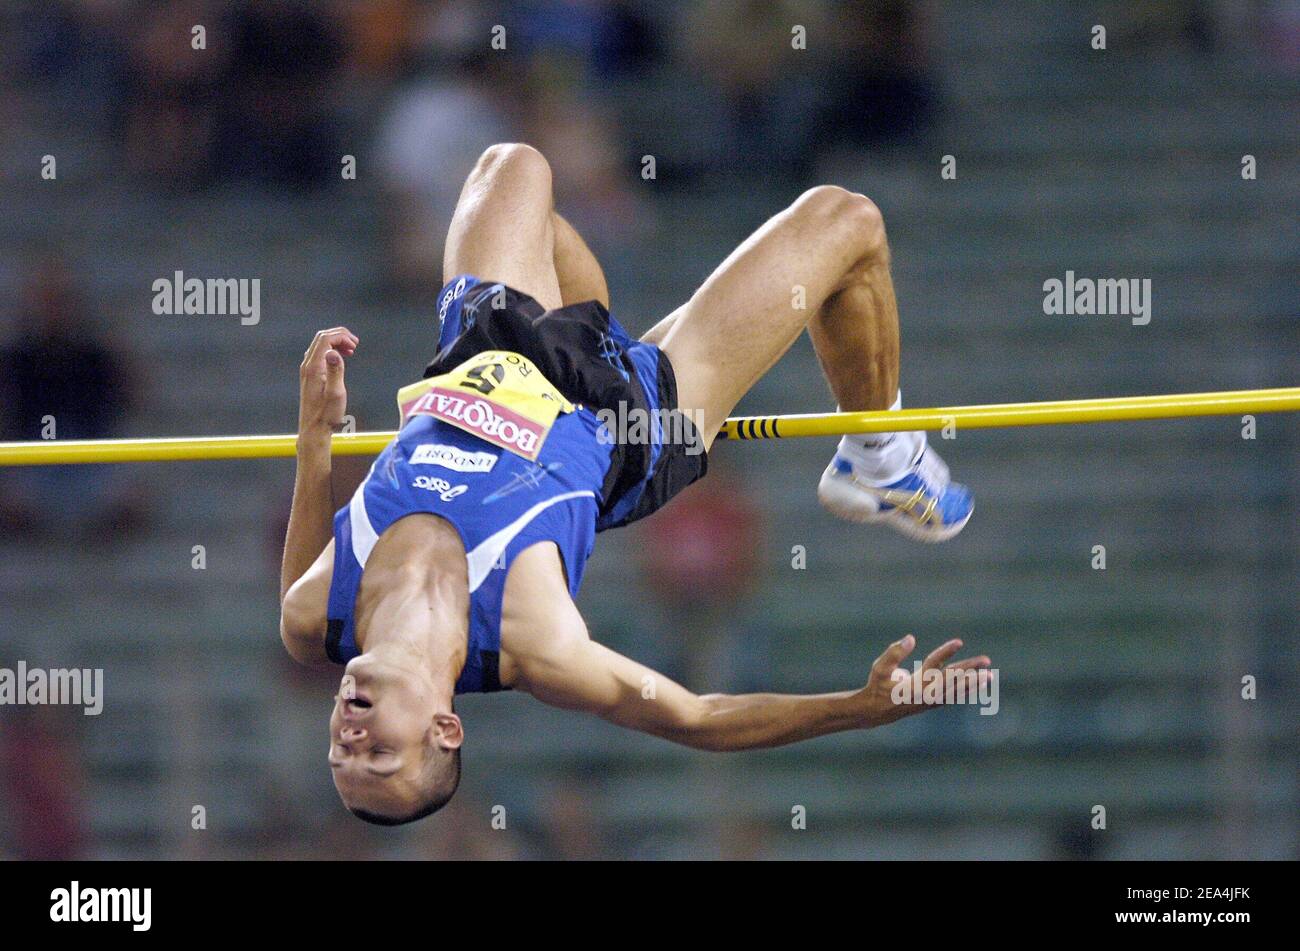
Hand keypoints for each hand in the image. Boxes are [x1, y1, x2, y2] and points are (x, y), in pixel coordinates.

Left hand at [298, 327, 357, 437]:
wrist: (314, 429)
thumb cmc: (327, 414)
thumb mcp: (335, 393)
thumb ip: (335, 371)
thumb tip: (333, 352)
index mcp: (314, 367)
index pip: (325, 339)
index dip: (341, 336)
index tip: (355, 345)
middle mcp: (308, 365)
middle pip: (321, 338)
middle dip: (339, 336)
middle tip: (355, 344)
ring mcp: (307, 369)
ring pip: (320, 345)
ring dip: (336, 342)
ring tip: (351, 350)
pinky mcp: (310, 375)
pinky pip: (320, 353)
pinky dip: (332, 350)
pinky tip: (341, 358)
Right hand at [855, 635, 992, 726]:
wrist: (876, 711)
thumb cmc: (877, 686)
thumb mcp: (879, 667)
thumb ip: (894, 652)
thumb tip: (911, 638)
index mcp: (915, 683)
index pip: (934, 665)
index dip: (946, 652)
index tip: (959, 642)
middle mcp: (926, 693)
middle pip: (952, 679)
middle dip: (969, 669)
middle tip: (987, 661)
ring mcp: (931, 700)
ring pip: (956, 690)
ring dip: (973, 683)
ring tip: (990, 676)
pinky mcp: (932, 703)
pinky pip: (954, 697)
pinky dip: (967, 691)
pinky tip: (979, 685)